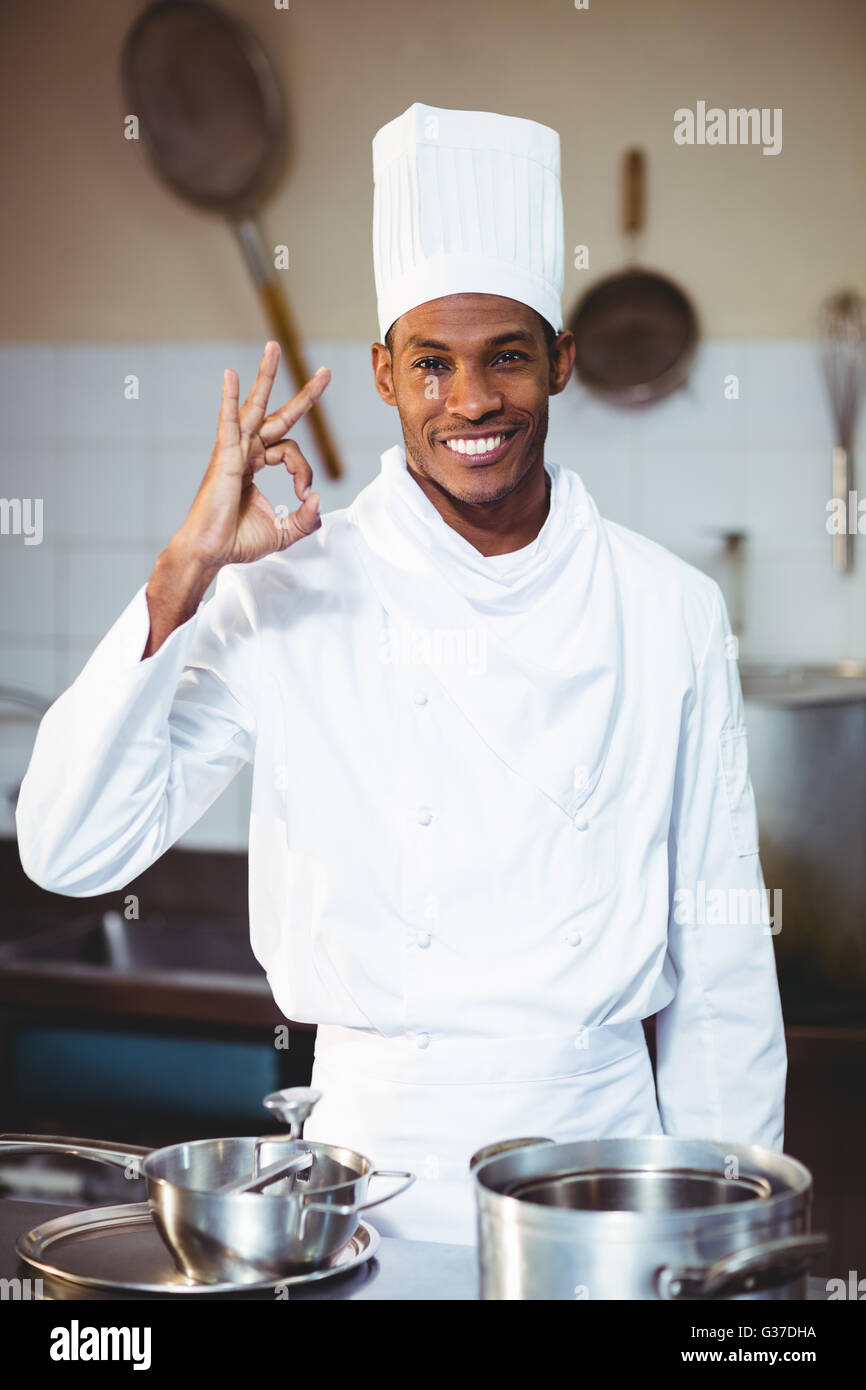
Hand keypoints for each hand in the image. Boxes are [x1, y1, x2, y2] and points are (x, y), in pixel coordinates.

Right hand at [172, 341, 329, 572]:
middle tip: (326, 373)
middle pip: (277, 415)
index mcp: (257, 464)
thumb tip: (318, 500)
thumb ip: (306, 518)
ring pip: (254, 407)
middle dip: (304, 395)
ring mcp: (234, 451)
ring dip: (266, 376)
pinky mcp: (224, 458)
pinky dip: (230, 399)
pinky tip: (231, 376)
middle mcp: (246, 452)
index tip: (305, 495)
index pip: (292, 453)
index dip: (304, 472)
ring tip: (274, 348)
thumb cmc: (237, 541)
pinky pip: (229, 422)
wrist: (210, 552)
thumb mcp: (284, 532)